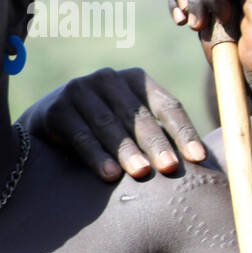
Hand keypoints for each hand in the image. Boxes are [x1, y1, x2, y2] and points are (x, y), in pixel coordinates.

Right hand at [19, 67, 205, 180]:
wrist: (45, 125)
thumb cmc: (100, 131)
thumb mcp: (129, 124)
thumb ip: (158, 133)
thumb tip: (207, 161)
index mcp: (136, 79)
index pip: (166, 105)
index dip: (183, 132)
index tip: (198, 159)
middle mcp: (108, 78)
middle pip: (138, 115)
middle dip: (156, 143)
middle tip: (170, 169)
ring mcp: (80, 90)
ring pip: (109, 125)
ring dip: (126, 151)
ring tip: (141, 174)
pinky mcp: (57, 108)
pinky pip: (80, 134)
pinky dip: (96, 155)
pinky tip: (108, 174)